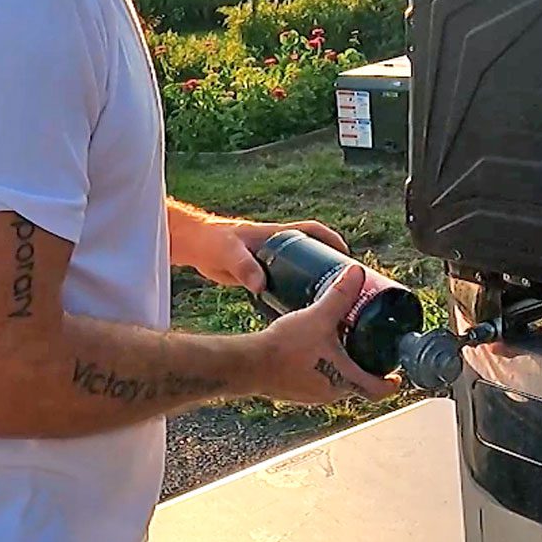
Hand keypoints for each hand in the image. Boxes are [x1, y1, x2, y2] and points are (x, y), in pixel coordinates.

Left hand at [187, 217, 348, 293]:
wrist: (194, 246)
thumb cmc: (211, 241)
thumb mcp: (229, 253)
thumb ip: (244, 267)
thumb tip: (260, 285)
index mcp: (277, 234)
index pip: (313, 231)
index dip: (332, 239)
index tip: (347, 255)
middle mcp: (279, 247)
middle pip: (314, 252)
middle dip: (332, 265)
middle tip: (345, 286)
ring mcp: (272, 261)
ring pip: (302, 269)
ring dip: (316, 281)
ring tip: (330, 301)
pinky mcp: (263, 275)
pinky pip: (287, 282)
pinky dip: (297, 292)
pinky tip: (300, 309)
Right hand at [253, 265, 400, 404]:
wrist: (248, 363)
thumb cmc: (283, 347)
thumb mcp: (318, 316)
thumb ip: (339, 295)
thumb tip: (357, 272)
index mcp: (344, 380)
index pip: (379, 390)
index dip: (391, 382)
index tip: (396, 374)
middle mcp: (331, 393)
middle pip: (359, 384)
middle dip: (367, 367)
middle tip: (370, 348)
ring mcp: (312, 394)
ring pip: (338, 383)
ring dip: (345, 367)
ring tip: (345, 344)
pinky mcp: (296, 391)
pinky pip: (318, 380)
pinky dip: (324, 368)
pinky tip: (317, 349)